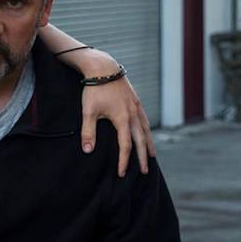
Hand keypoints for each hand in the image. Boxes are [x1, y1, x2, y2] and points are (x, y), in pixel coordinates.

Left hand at [59, 47, 155, 176]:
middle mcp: (134, 114)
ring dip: (149, 144)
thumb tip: (88, 151)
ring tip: (152, 156)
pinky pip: (145, 120)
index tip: (122, 173)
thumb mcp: (88, 112)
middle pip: (141, 140)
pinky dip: (147, 130)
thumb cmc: (94, 90)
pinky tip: (146, 134)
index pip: (126, 146)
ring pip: (146, 130)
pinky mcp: (136, 101)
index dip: (124, 161)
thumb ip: (88, 132)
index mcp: (123, 119)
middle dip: (143, 157)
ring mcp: (137, 107)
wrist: (103, 68)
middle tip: (145, 171)